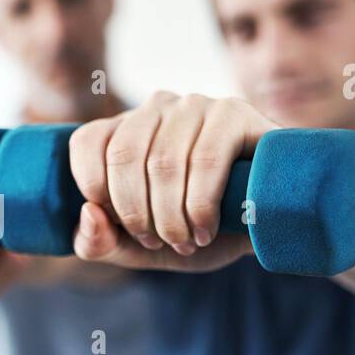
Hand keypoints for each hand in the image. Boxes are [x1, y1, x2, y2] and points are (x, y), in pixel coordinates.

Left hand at [68, 91, 275, 270]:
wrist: (266, 226)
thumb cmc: (195, 230)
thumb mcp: (138, 248)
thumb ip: (98, 243)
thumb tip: (88, 214)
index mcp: (125, 130)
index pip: (87, 142)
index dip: (98, 193)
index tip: (125, 229)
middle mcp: (157, 107)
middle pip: (124, 155)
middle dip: (137, 213)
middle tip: (159, 243)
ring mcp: (197, 106)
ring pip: (164, 161)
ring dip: (171, 216)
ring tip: (187, 241)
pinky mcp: (235, 114)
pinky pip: (205, 159)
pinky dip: (200, 206)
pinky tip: (206, 228)